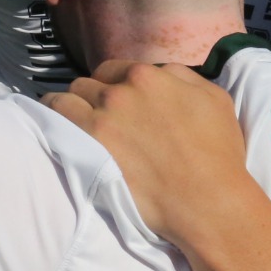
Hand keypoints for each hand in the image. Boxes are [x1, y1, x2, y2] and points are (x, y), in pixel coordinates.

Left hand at [43, 62, 252, 242]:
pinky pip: (56, 117)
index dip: (113, 85)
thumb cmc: (218, 154)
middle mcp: (122, 91)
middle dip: (91, 97)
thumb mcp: (214, 100)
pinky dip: (52, 117)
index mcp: (151, 76)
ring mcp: (103, 117)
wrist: (206, 200)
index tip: (113, 102)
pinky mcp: (89, 145)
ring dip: (69, 107)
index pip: (114, 70)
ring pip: (69, 97)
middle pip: (90, 83)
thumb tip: (160, 72)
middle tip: (97, 117)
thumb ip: (183, 78)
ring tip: (70, 122)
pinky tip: (53, 126)